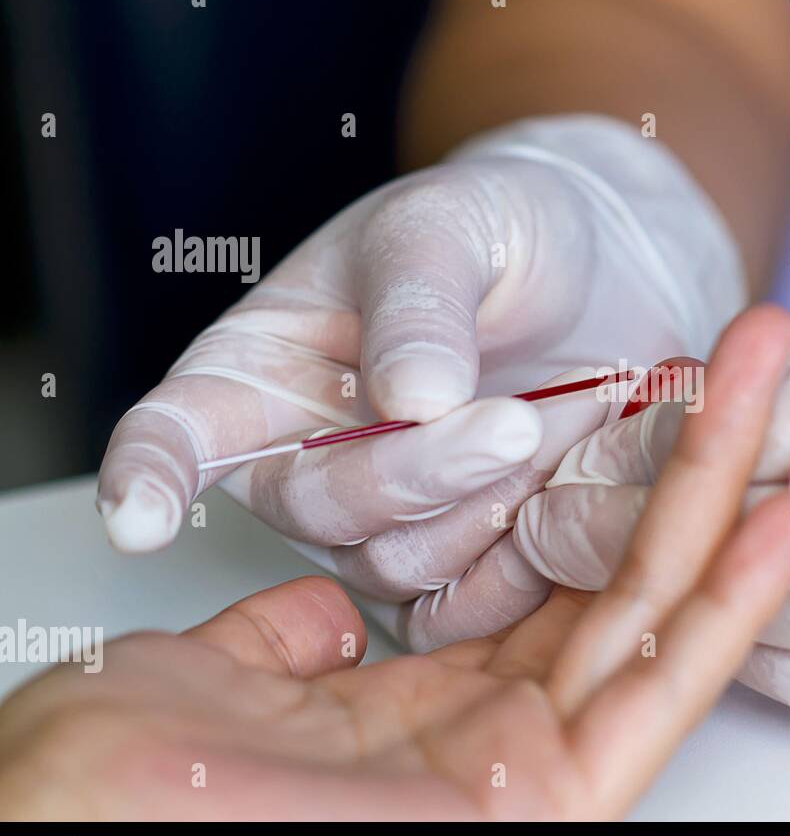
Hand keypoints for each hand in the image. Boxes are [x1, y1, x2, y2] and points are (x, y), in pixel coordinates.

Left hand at [4, 307, 789, 819]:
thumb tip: (335, 614)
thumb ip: (285, 639)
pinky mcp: (552, 801)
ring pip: (660, 610)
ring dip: (726, 496)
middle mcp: (488, 729)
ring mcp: (528, 764)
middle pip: (624, 574)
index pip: (543, 580)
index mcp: (416, 705)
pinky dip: (732, 603)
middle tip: (750, 353)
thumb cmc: (114, 787)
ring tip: (772, 389)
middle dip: (694, 455)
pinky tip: (779, 519)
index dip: (606, 484)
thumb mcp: (203, 671)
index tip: (650, 402)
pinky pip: (663, 690)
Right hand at [95, 115, 744, 650]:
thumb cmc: (500, 230)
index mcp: (265, 366)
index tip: (141, 519)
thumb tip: (407, 399)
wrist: (601, 274)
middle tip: (512, 420)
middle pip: (312, 507)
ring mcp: (382, 517)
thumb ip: (419, 304)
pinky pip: (457, 609)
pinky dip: (514, 570)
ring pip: (392, 565)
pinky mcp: (457, 556)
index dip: (151, 475)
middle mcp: (306, 454)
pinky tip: (558, 497)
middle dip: (415, 472)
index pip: (178, 429)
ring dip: (482, 509)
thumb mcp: (449, 225)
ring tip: (552, 428)